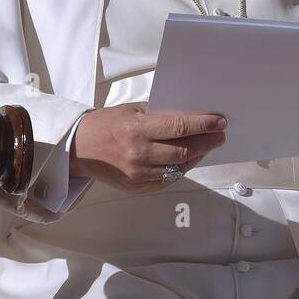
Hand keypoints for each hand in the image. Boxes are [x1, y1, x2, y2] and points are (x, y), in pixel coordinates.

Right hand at [69, 101, 227, 193]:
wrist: (79, 148)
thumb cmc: (105, 124)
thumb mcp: (131, 111)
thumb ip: (159, 114)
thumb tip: (189, 116)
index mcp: (137, 130)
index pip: (179, 128)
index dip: (203, 125)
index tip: (220, 122)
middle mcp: (139, 154)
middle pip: (184, 152)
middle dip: (206, 142)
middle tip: (220, 135)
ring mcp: (138, 175)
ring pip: (178, 169)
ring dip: (196, 157)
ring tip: (206, 147)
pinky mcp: (137, 188)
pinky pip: (167, 180)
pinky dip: (180, 170)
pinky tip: (187, 160)